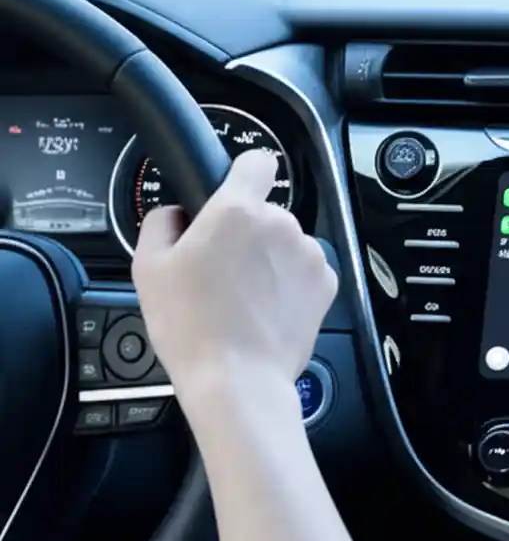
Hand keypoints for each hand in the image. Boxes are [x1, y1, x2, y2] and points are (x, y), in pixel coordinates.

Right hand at [132, 149, 337, 427]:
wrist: (238, 378)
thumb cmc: (193, 327)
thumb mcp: (149, 267)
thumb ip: (161, 222)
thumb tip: (174, 212)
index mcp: (237, 211)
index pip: (256, 161)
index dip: (244, 173)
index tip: (237, 188)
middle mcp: (281, 225)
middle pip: (265, 212)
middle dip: (247, 233)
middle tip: (221, 269)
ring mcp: (309, 254)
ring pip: (286, 243)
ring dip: (270, 259)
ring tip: (243, 296)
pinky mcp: (327, 283)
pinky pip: (305, 270)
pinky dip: (290, 283)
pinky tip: (266, 308)